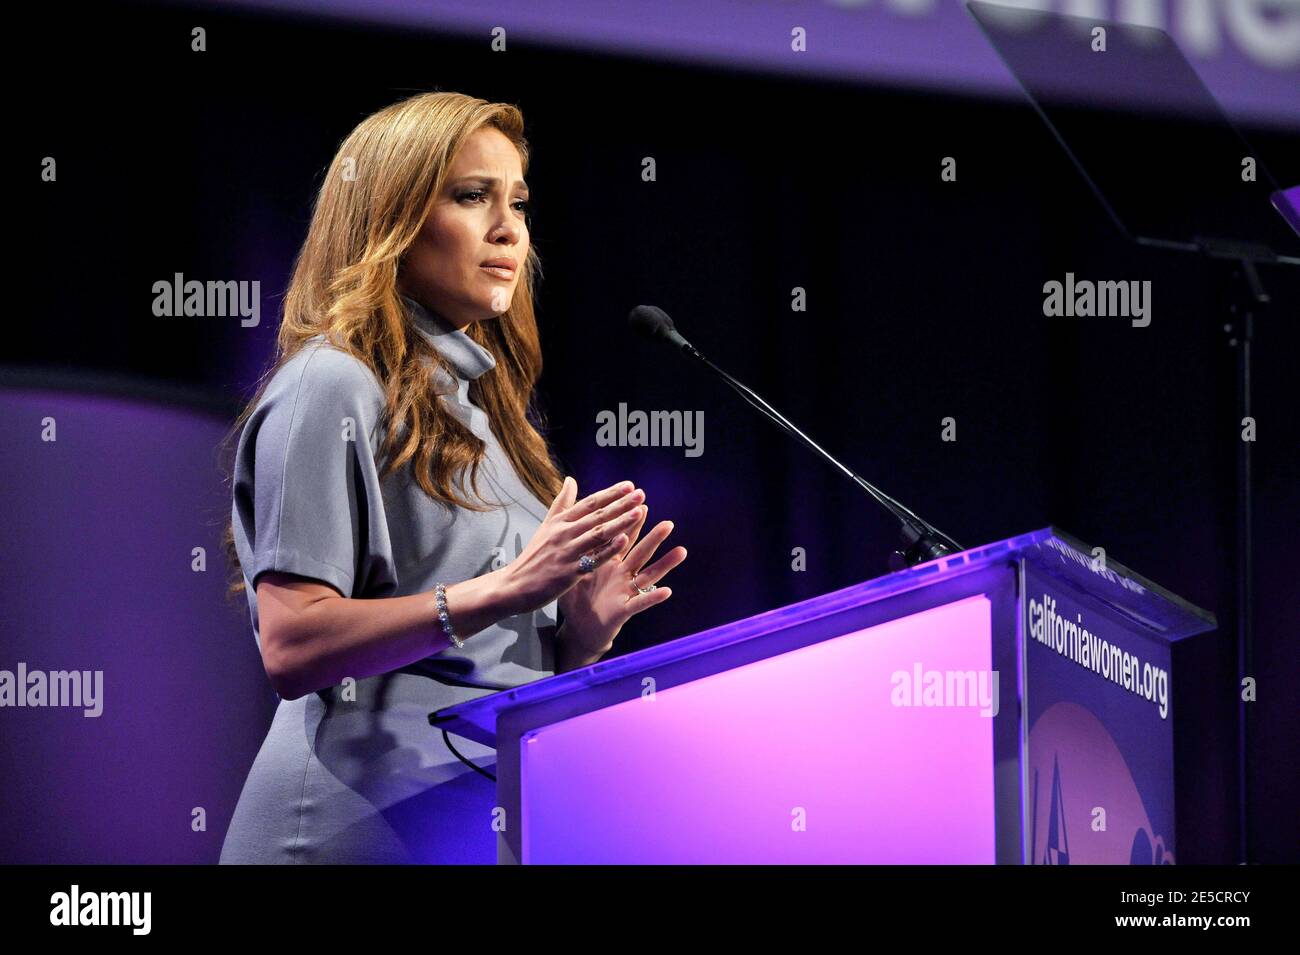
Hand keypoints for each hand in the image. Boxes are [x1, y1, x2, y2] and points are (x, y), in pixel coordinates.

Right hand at [501, 476, 645, 615]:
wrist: (514, 585)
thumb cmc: (533, 557)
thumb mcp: (545, 526)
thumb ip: (561, 503)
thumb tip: (571, 480)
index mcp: (560, 522)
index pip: (589, 503)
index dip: (610, 493)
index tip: (629, 485)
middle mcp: (564, 533)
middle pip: (597, 515)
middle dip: (620, 504)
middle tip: (640, 494)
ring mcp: (567, 552)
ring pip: (598, 534)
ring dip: (619, 522)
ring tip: (638, 512)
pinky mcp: (569, 572)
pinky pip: (592, 559)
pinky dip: (608, 549)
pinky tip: (623, 540)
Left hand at [557, 494, 686, 661]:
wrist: (579, 628)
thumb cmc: (577, 598)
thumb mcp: (573, 568)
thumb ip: (574, 546)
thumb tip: (564, 522)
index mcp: (610, 562)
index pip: (623, 537)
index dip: (631, 521)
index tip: (640, 502)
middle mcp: (622, 574)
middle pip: (641, 552)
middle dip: (654, 538)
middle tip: (669, 523)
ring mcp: (626, 591)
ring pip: (648, 575)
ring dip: (665, 563)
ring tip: (681, 551)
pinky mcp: (624, 610)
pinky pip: (640, 603)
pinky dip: (653, 598)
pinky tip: (667, 591)